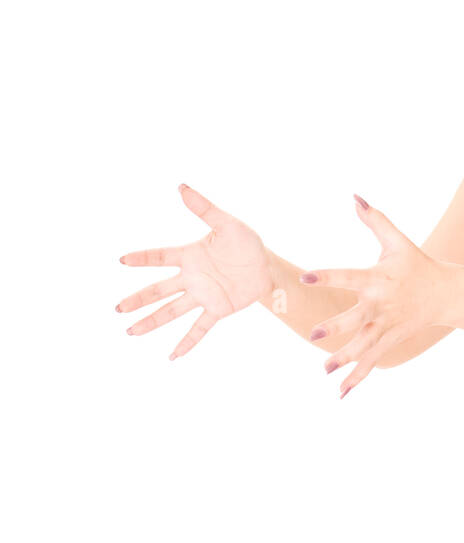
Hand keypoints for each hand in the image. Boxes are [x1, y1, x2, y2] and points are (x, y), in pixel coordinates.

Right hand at [116, 184, 273, 359]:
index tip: (121, 260)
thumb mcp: (227, 223)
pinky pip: (199, 328)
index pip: (160, 257)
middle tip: (117, 309)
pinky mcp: (217, 310)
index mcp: (190, 255)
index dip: (142, 258)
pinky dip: (187, 342)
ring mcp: (202, 296)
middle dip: (138, 300)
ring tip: (131, 332)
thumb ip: (204, 208)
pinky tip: (172, 356)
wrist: (267, 267)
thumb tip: (181, 186)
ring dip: (152, 322)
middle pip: (158, 290)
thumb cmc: (246, 243)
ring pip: (172, 311)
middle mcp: (191, 278)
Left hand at [302, 195, 446, 395]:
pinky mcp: (390, 341)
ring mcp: (385, 326)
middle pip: (355, 318)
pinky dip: (358, 377)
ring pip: (363, 345)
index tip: (305, 277)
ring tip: (324, 370)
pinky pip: (371, 361)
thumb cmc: (415, 264)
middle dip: (336, 327)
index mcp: (377, 279)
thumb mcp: (397, 240)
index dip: (326, 276)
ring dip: (344, 359)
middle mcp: (380, 305)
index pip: (347, 277)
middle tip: (313, 334)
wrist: (445, 294)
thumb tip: (354, 196)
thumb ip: (374, 219)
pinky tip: (341, 393)